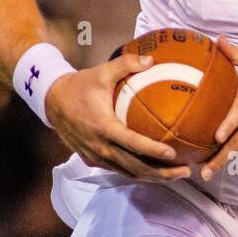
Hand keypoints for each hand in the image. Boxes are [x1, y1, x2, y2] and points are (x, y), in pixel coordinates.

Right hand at [45, 51, 191, 181]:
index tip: (173, 153)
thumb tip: (152, 60)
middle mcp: (99, 146)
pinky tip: (155, 171)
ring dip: (152, 176)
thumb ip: (127, 63)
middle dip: (161, 172)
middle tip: (186, 171)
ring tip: (177, 175)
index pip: (132, 143)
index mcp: (103, 126)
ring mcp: (95, 155)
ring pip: (127, 172)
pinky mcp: (92, 159)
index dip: (152, 150)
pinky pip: (118, 170)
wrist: (51, 101)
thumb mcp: (102, 71)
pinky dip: (138, 173)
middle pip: (134, 165)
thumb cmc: (80, 86)